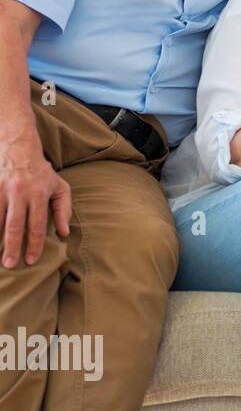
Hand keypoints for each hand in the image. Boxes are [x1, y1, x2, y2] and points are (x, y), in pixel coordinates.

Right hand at [0, 133, 71, 267]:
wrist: (17, 145)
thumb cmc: (40, 171)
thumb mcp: (59, 187)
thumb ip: (63, 210)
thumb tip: (64, 233)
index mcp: (38, 194)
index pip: (37, 226)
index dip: (34, 245)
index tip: (31, 260)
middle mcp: (19, 192)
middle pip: (14, 226)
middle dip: (12, 247)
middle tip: (10, 264)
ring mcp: (1, 189)